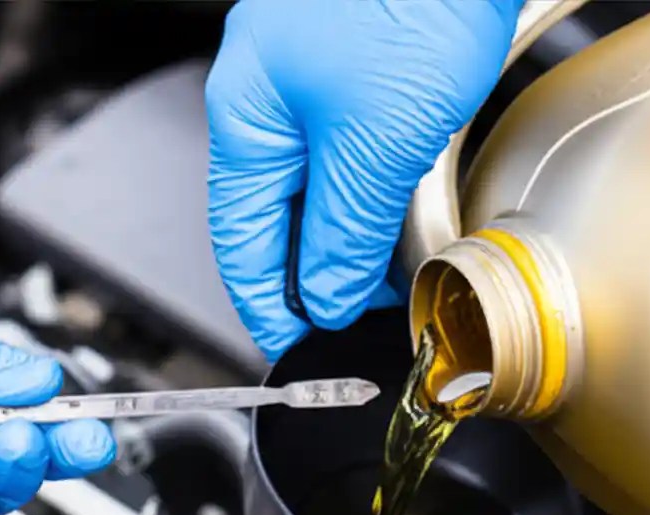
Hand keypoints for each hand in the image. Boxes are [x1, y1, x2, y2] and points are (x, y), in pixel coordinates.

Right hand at [206, 0, 522, 359]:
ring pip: (316, 184)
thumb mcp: (376, 144)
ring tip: (386, 278)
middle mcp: (269, 96)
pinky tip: (398, 212)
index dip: (267, 304)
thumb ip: (343, 231)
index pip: (238, 241)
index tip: (299, 346)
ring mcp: (312, 78)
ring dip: (347, 234)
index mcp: (247, 117)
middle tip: (355, 319)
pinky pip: (347, 148)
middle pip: (277, 213)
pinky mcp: (356, 66)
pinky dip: (369, 190)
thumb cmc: (410, 0)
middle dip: (314, 274)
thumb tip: (321, 295)